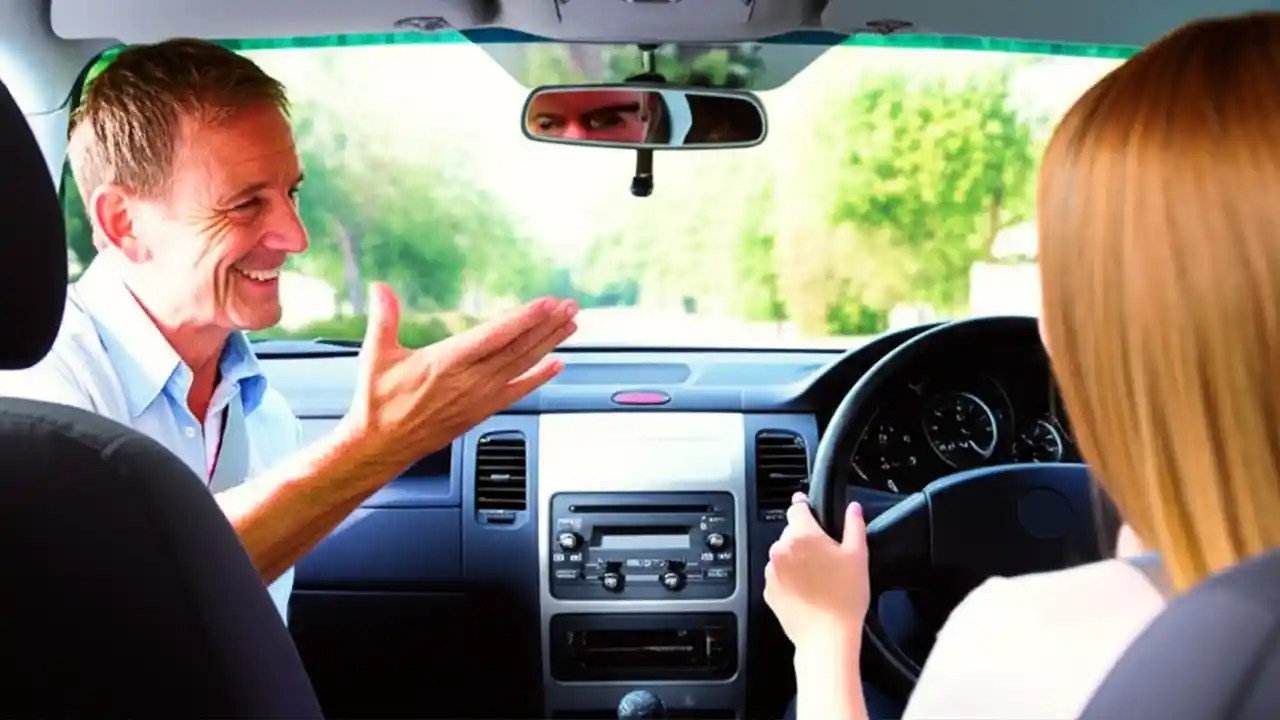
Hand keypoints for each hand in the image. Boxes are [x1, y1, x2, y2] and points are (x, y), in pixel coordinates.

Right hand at [342, 282, 577, 467]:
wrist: (382, 445)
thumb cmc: (379, 402)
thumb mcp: (376, 355)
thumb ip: (383, 319)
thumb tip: (381, 289)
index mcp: (447, 362)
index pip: (495, 336)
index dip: (524, 319)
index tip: (546, 304)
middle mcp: (470, 381)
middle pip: (518, 348)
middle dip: (547, 325)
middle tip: (569, 307)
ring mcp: (480, 397)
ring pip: (523, 366)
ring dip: (549, 344)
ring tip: (569, 325)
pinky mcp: (482, 411)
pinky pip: (518, 391)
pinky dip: (539, 377)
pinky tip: (557, 365)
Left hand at [763, 492, 869, 650]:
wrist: (826, 637)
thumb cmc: (844, 598)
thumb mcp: (857, 556)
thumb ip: (854, 525)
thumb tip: (853, 508)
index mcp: (802, 535)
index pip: (796, 507)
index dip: (805, 506)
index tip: (808, 508)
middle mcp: (781, 550)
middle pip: (791, 533)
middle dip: (806, 540)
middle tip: (826, 557)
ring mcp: (772, 571)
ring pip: (784, 555)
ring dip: (796, 560)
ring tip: (819, 578)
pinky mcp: (769, 591)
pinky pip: (779, 576)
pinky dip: (790, 579)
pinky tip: (809, 591)